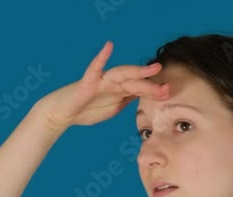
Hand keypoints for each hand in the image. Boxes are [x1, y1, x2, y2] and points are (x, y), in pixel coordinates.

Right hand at [33, 40, 169, 131]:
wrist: (63, 114)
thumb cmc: (86, 110)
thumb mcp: (113, 109)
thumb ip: (127, 101)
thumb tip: (143, 97)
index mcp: (119, 91)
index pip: (139, 89)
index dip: (153, 91)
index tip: (168, 93)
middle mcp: (112, 83)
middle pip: (135, 82)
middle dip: (151, 84)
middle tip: (167, 86)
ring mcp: (101, 81)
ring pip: (122, 75)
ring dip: (138, 71)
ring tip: (152, 69)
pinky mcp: (88, 81)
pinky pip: (95, 67)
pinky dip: (102, 56)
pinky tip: (109, 46)